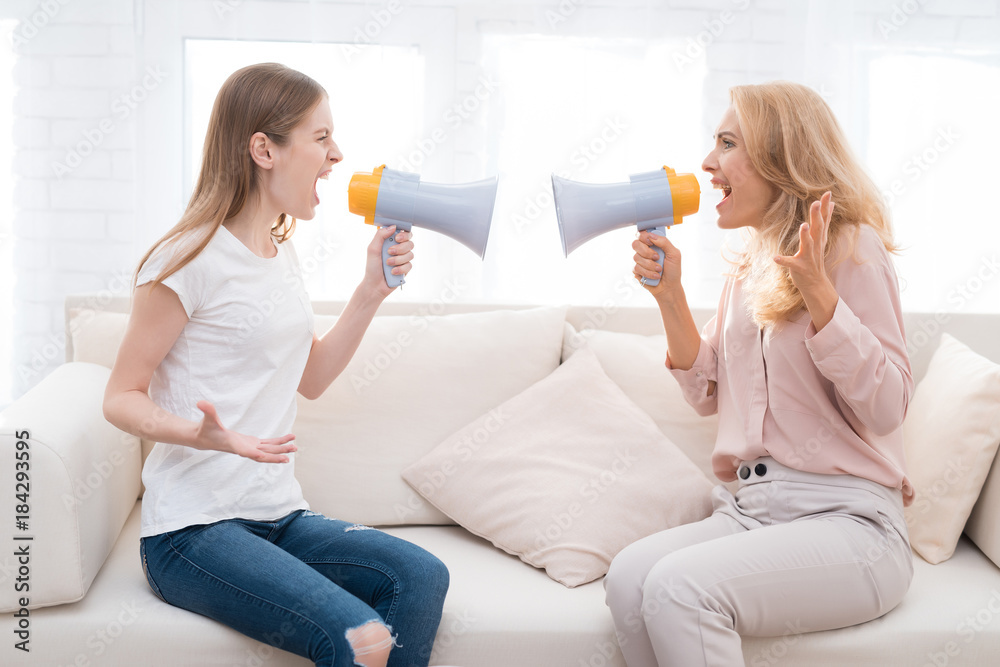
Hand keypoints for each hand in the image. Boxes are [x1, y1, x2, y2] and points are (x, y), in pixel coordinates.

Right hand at [194, 400, 296, 462]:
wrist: (205, 439)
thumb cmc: (206, 429)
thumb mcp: (207, 420)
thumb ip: (208, 411)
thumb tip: (201, 402)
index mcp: (233, 445)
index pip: (244, 451)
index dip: (252, 453)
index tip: (261, 455)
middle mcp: (243, 448)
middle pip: (261, 454)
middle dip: (274, 455)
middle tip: (288, 456)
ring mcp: (249, 447)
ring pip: (268, 450)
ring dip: (281, 449)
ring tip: (295, 447)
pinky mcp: (252, 443)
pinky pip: (268, 444)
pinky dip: (278, 442)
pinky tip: (289, 439)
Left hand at [365, 226, 413, 296]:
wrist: (374, 285)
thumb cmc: (372, 267)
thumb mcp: (372, 249)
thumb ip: (380, 235)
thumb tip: (393, 227)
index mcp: (390, 242)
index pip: (403, 233)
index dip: (404, 234)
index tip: (397, 238)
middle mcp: (398, 249)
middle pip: (410, 242)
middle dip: (400, 248)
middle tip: (389, 252)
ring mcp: (403, 259)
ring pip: (410, 254)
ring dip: (398, 259)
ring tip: (388, 264)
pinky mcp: (406, 269)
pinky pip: (409, 265)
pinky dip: (400, 268)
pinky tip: (392, 272)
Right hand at [633, 230, 682, 298]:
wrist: (669, 287)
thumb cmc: (673, 271)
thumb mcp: (674, 254)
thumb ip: (664, 242)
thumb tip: (652, 235)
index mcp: (654, 244)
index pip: (642, 234)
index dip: (644, 236)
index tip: (650, 242)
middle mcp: (645, 251)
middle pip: (635, 243)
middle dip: (647, 252)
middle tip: (657, 257)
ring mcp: (640, 261)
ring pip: (636, 257)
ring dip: (650, 265)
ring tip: (659, 270)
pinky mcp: (637, 271)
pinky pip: (636, 268)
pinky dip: (648, 273)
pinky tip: (655, 276)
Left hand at [773, 191, 838, 328]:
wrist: (815, 284)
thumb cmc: (815, 258)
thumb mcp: (821, 238)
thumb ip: (824, 221)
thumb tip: (831, 204)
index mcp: (819, 238)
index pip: (824, 220)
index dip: (825, 206)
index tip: (827, 192)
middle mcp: (816, 246)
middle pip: (817, 229)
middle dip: (817, 216)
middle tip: (816, 202)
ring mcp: (808, 257)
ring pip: (808, 245)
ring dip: (805, 236)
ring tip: (803, 225)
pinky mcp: (799, 268)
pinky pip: (791, 264)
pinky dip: (783, 261)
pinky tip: (775, 257)